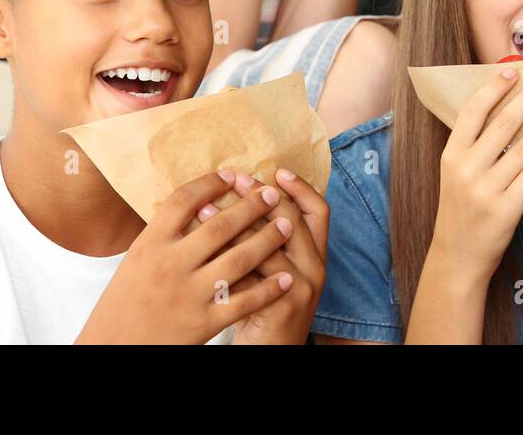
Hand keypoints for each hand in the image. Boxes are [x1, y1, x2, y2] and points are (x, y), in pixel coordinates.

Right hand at [75, 170, 296, 343]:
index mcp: (150, 244)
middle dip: (252, 207)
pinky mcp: (203, 323)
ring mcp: (188, 295)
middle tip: (272, 194)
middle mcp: (170, 265)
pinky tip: (286, 277)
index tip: (229, 175)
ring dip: (268, 240)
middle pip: (220, 226)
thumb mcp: (137, 258)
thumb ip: (166, 233)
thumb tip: (200, 202)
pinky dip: (268, 288)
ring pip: (239, 260)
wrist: (114, 346)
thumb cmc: (126, 300)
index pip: (183, 200)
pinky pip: (243, 301)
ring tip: (287, 226)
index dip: (209, 184)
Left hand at [198, 170, 328, 344]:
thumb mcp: (274, 270)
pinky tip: (203, 247)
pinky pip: (254, 274)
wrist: (271, 352)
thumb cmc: (265, 306)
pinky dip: (227, 257)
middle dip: (265, 196)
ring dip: (237, 223)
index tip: (275, 170)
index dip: (300, 187)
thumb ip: (266, 240)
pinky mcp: (282, 305)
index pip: (318, 210)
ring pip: (271, 244)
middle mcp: (315, 267)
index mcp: (315, 254)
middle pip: (294, 219)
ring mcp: (302, 286)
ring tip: (206, 210)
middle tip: (237, 180)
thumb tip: (240, 197)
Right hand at [431, 67, 522, 278]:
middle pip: (501, 124)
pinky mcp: (505, 209)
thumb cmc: (462, 207)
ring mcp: (485, 189)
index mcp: (451, 154)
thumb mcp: (456, 172)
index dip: (493, 89)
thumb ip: (473, 145)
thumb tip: (501, 106)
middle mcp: (465, 168)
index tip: (512, 71)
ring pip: (522, 148)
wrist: (458, 255)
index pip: (472, 112)